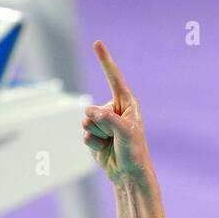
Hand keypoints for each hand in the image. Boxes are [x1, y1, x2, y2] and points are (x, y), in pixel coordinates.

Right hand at [82, 40, 150, 188]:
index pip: (113, 77)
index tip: (97, 43)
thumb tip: (89, 113)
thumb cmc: (134, 152)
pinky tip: (104, 149)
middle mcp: (114, 109)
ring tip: (111, 143)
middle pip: (94, 108)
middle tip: (115, 137)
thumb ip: (107, 118)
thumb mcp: (125, 132)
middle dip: (101, 124)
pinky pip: (84, 133)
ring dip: (96, 134)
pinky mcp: (94, 134)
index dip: (105, 60)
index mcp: (127, 103)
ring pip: (86, 121)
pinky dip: (92, 143)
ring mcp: (103, 122)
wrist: (128, 174)